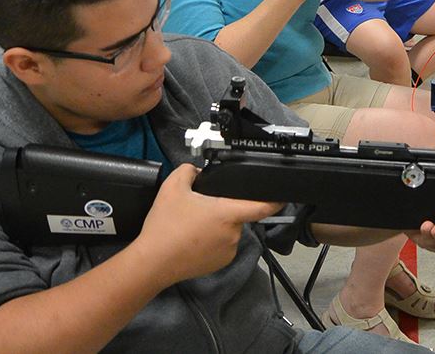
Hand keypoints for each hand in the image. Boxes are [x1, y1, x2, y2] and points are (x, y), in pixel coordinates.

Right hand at [133, 164, 282, 288]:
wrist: (152, 263)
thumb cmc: (166, 226)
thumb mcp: (173, 187)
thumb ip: (189, 171)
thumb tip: (198, 172)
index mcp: (228, 214)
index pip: (262, 206)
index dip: (276, 200)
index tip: (282, 195)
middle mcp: (233, 234)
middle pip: (237, 215)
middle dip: (222, 209)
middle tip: (200, 208)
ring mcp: (227, 251)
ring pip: (228, 231)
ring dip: (217, 226)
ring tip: (192, 226)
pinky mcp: (219, 264)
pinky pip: (222, 246)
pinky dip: (212, 242)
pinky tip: (193, 240)